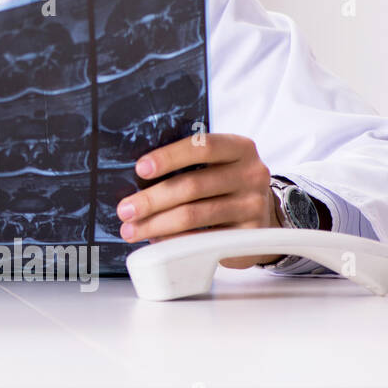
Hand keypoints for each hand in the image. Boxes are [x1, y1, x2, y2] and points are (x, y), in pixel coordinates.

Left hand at [118, 133, 280, 268]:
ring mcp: (253, 205)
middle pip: (192, 185)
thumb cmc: (223, 182)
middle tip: (125, 209)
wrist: (262, 212)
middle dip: (152, 199)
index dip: (170, 157)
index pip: (203, 147)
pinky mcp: (250, 235)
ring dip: (156, 224)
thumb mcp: (215, 164)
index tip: (140, 169)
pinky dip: (175, 240)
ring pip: (194, 215)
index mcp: (239, 148)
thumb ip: (186, 163)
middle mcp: (251, 174)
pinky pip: (204, 239)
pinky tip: (156, 240)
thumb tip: (136, 178)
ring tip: (132, 229)